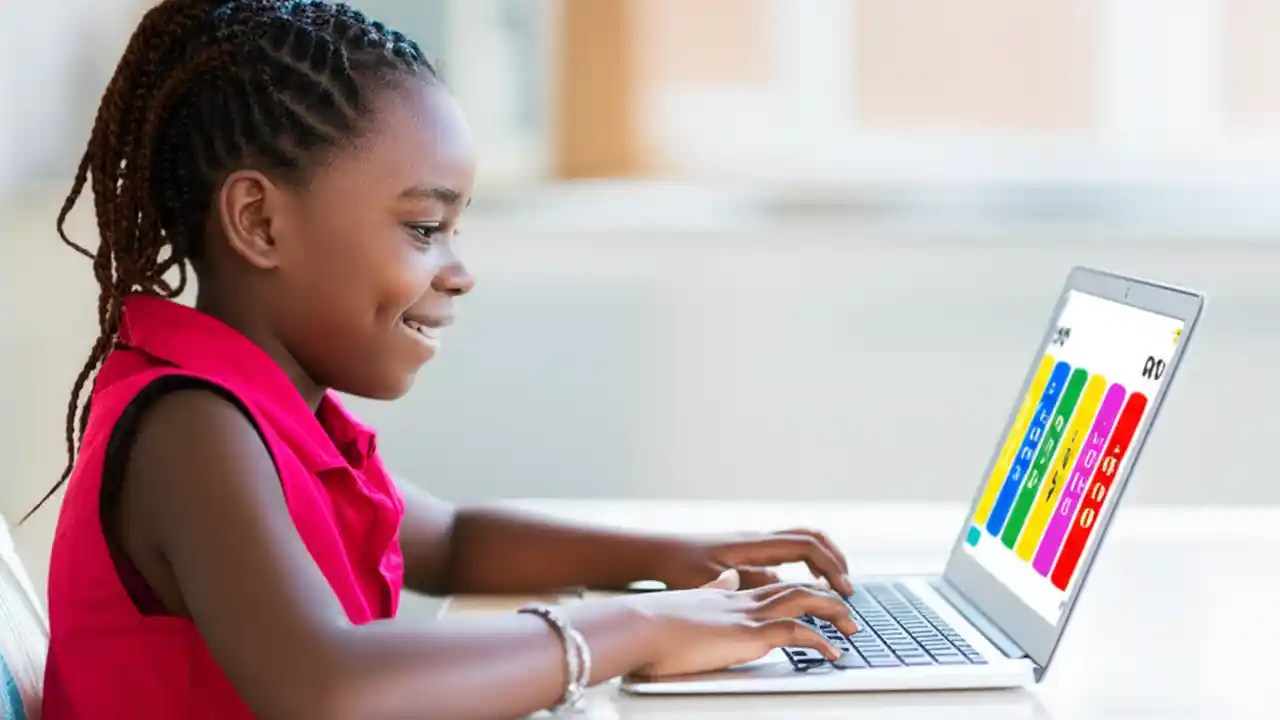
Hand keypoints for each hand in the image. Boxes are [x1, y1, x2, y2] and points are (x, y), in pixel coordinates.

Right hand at [622, 569, 858, 677]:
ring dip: (832, 612)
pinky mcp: (748, 634)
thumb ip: (708, 595)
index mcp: (725, 596)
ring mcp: (746, 615)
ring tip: (851, 627)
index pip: (770, 587)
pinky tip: (832, 651)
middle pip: (794, 588)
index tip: (815, 599)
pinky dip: (820, 640)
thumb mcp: (684, 606)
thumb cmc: (649, 624)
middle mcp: (740, 600)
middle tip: (845, 611)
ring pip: (803, 601)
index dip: (797, 593)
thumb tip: (726, 582)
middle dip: (824, 598)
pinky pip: (796, 632)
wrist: (637, 625)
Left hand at [655, 529, 853, 596]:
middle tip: (849, 587)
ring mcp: (754, 546)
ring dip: (822, 561)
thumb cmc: (678, 568)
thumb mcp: (711, 580)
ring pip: (800, 544)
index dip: (830, 567)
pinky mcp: (748, 555)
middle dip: (835, 560)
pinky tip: (805, 590)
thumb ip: (745, 583)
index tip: (843, 590)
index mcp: (753, 545)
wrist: (657, 553)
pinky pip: (787, 555)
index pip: (805, 547)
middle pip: (811, 538)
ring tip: (835, 586)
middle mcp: (758, 540)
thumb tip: (781, 583)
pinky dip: (806, 567)